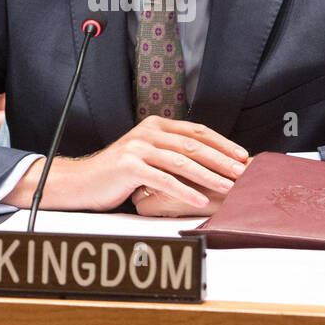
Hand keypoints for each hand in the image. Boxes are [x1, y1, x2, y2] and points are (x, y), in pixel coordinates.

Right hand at [8, 116, 248, 212]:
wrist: (82, 182)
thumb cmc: (118, 173)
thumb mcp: (147, 155)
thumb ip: (171, 153)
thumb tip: (209, 162)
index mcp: (155, 125)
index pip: (196, 131)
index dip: (222, 143)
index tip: (242, 155)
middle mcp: (148, 132)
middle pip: (193, 145)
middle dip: (221, 159)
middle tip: (242, 172)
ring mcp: (138, 148)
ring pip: (182, 161)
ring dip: (209, 176)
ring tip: (228, 187)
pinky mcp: (129, 166)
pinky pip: (164, 180)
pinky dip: (185, 191)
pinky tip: (200, 200)